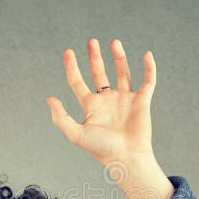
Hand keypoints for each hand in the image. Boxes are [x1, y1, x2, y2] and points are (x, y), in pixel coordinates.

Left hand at [46, 38, 173, 198]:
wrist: (126, 158)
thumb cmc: (101, 149)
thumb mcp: (76, 134)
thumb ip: (61, 117)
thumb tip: (49, 98)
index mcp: (91, 106)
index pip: (78, 82)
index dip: (72, 67)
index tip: (68, 52)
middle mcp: (107, 100)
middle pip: (99, 73)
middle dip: (95, 57)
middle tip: (91, 41)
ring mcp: (125, 99)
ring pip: (122, 72)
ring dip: (119, 57)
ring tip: (114, 42)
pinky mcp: (142, 101)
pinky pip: (147, 81)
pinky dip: (149, 68)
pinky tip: (147, 55)